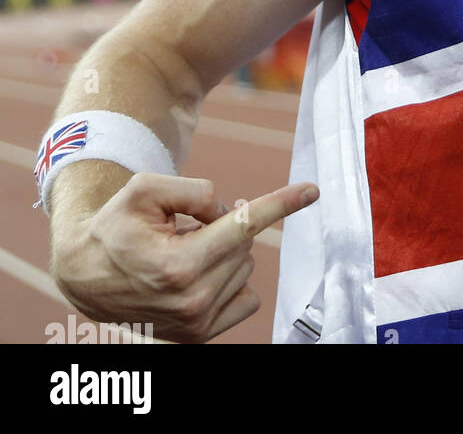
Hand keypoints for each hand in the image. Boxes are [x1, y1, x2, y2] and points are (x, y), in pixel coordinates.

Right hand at [53, 173, 318, 343]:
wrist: (88, 275)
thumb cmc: (117, 226)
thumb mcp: (145, 190)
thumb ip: (193, 190)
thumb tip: (231, 210)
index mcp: (178, 265)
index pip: (243, 226)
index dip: (280, 204)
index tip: (312, 190)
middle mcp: (191, 301)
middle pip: (245, 242)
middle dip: (223, 225)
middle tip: (185, 228)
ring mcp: (197, 323)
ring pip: (247, 266)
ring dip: (224, 252)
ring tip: (182, 254)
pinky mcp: (200, 335)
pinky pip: (246, 295)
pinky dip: (232, 278)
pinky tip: (200, 275)